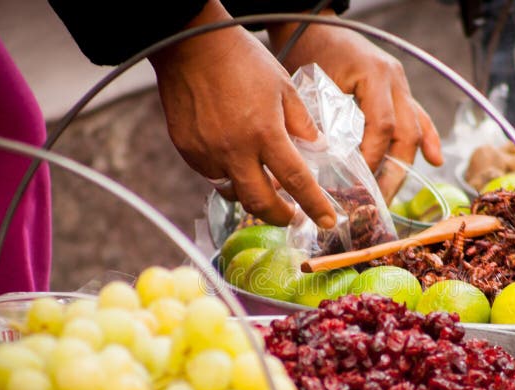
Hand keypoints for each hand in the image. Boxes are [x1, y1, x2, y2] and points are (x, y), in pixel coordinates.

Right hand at [149, 1, 334, 227]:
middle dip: (279, 216)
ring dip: (252, 194)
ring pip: (233, 192)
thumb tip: (316, 148)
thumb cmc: (242, 59)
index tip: (327, 221)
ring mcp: (207, 153)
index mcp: (265, 133)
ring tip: (264, 183)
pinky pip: (211, 175)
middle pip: (260, 203)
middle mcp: (234, 150)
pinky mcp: (187, 149)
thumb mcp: (283, 86)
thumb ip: (301, 123)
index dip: (314, 205)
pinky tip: (236, 159)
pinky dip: (228, 175)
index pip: (296, 181)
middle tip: (292, 215)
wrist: (191, 44)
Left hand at [267, 13, 443, 200]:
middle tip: (378, 201)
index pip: (382, 126)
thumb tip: (328, 167)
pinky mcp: (397, 91)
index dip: (373, 158)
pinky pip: (418, 116)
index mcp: (374, 75)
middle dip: (394, 171)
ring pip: (414, 128)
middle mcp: (394, 79)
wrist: (311, 25)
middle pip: (406, 133)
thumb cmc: (306, 53)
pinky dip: (427, 138)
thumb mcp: (312, 87)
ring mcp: (400, 84)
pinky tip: (435, 159)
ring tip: (392, 194)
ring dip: (406, 163)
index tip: (357, 183)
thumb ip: (324, 122)